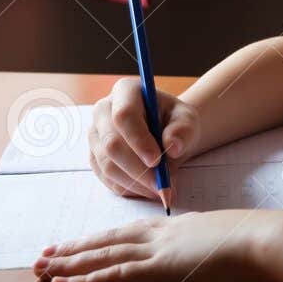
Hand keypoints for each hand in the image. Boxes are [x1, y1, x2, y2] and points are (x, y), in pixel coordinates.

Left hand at [32, 211, 278, 281]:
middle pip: (105, 243)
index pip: (125, 233)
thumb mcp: (225, 238)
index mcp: (174, 227)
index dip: (95, 240)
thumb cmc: (259, 242)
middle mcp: (159, 235)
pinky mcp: (160, 271)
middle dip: (71, 252)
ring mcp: (158, 252)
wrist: (270, 239)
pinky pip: (114, 278)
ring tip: (41, 272)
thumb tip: (199, 251)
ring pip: (101, 258)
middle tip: (40, 259)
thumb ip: (205, 244)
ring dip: (68, 267)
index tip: (72, 245)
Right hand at [88, 78, 201, 205]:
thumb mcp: (187, 120)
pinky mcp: (94, 157)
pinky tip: (147, 190)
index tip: (156, 161)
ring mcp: (95, 135)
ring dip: (135, 183)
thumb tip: (172, 146)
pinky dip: (128, 189)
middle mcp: (103, 111)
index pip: (124, 116)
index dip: (138, 140)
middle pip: (112, 144)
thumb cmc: (175, 122)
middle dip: (138, 170)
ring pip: (107, 165)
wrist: (165, 133)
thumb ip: (183, 130)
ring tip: (161, 190)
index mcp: (125, 92)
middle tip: (162, 186)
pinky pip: (106, 179)